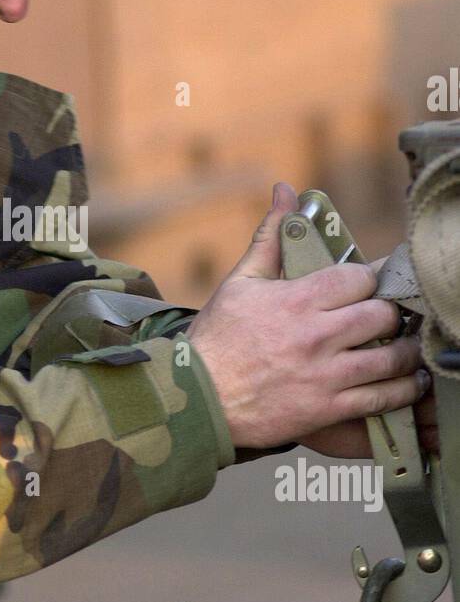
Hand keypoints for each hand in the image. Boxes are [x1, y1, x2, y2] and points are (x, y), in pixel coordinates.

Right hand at [185, 183, 430, 448]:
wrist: (196, 399)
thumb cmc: (216, 339)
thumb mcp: (240, 281)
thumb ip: (270, 237)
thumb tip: (285, 192)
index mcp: (297, 299)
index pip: (359, 277)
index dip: (369, 279)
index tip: (370, 286)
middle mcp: (316, 335)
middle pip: (382, 315)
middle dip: (389, 314)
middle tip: (387, 317)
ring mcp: (324, 375)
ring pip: (391, 358)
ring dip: (404, 352)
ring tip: (403, 348)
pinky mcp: (327, 409)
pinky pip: (380, 398)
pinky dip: (401, 390)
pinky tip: (407, 382)